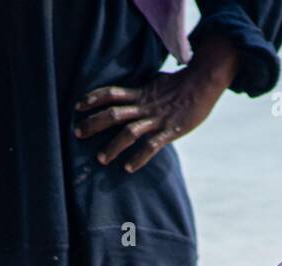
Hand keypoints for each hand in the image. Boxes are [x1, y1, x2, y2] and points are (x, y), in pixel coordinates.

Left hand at [74, 36, 239, 172]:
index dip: (93, 98)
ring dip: (112, 146)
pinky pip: (151, 146)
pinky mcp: (170, 131)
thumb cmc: (181, 85)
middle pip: (113, 113)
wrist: (203, 82)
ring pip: (129, 132)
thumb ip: (143, 93)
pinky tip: (128, 168)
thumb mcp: (158, 84)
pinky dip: (138, 157)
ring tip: (100, 159)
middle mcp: (145, 105)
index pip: (111, 93)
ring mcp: (157, 119)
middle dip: (93, 123)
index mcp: (141, 93)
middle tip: (77, 134)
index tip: (77, 107)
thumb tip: (133, 97)